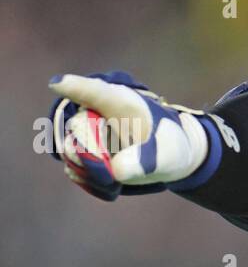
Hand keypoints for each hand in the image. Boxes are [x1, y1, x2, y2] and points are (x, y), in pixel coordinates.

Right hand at [47, 71, 215, 198]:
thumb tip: (117, 170)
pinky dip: (91, 181)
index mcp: (121, 101)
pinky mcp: (81, 150)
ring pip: (71, 152)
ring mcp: (85, 129)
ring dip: (92, 173)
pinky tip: (110, 182)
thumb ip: (147, 159)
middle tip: (113, 174)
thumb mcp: (169, 154)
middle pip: (78, 131)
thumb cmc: (170, 146)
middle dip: (92, 157)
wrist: (165, 155)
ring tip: (117, 177)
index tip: (57, 84)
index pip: (95, 91)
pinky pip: (74, 169)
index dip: (75, 87)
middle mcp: (96, 110)